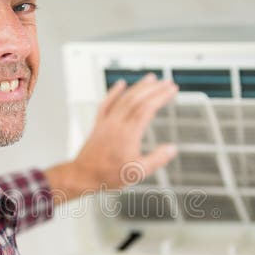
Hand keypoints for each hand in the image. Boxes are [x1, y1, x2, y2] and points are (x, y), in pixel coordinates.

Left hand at [45, 73, 178, 202]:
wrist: (82, 175)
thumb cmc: (107, 175)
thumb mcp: (137, 172)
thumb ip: (156, 160)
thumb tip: (172, 149)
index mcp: (128, 134)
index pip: (147, 108)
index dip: (161, 97)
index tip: (172, 89)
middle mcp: (117, 124)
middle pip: (137, 99)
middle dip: (154, 88)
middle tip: (167, 82)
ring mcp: (107, 122)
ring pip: (124, 98)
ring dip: (139, 86)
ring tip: (151, 79)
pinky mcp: (99, 124)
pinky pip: (106, 103)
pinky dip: (114, 92)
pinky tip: (121, 84)